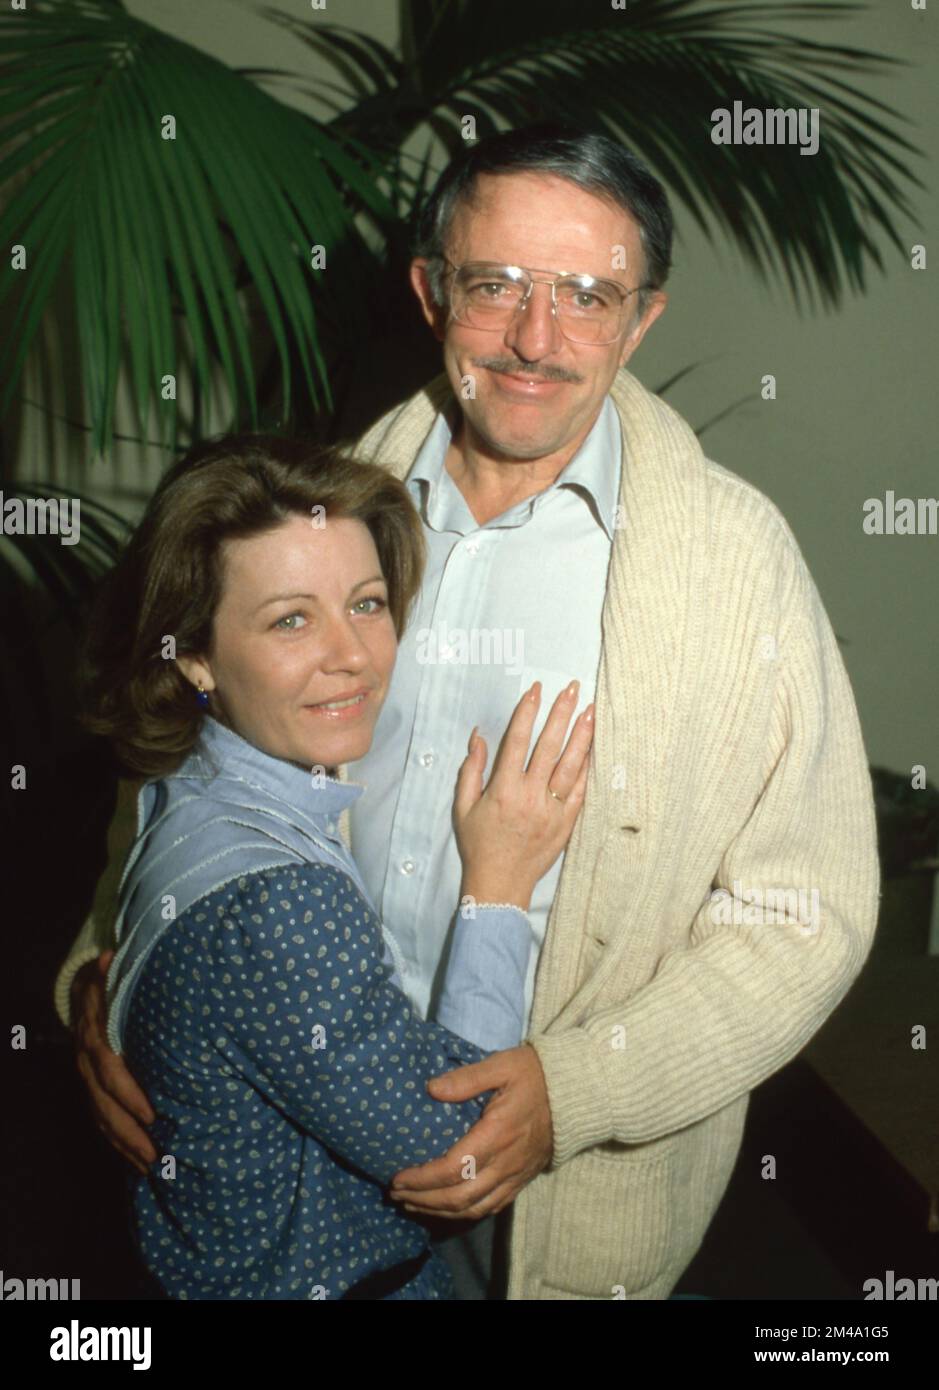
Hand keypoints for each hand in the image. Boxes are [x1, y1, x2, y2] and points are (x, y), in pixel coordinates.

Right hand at [72, 950, 156, 1174]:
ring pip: (101, 1120)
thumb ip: (113, 972)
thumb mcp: (111, 975)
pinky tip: (137, 1163)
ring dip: (125, 1147)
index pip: (109, 1071)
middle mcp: (86, 1063)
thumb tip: (107, 957)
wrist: (83, 992)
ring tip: (152, 1169)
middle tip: (157, 1157)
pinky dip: (118, 1145)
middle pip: (104, 1106)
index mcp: (94, 1037)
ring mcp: (86, 1081)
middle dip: (130, 1134)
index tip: (153, 1114)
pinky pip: (101, 1123)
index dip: (128, 1094)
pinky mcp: (91, 1092)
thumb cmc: (110, 984)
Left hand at [389, 1045, 551, 1219]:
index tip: (398, 1177)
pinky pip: (491, 1207)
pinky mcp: (522, 1180)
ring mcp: (515, 1175)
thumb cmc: (535, 1074)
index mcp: (497, 1134)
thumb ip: (466, 1078)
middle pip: (459, 1197)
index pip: (453, 1169)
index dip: (422, 1179)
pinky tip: (447, 1209)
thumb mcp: (501, 1065)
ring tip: (414, 1204)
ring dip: (440, 1211)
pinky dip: (465, 1214)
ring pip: (473, 1208)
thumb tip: (431, 1089)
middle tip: (396, 1194)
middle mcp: (506, 1162)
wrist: (576, 1092)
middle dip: (423, 1199)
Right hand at [454, 680, 592, 909]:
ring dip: (582, 735)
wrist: (500, 884)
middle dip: (562, 713)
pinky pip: (579, 790)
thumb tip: (478, 736)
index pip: (518, 741)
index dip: (527, 712)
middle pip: (550, 745)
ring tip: (591, 711)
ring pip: (571, 765)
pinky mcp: (566, 823)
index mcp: (503, 789)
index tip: (536, 690)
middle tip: (573, 689)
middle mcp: (530, 796)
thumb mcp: (463, 807)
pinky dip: (587, 768)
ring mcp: (551, 810)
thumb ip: (471, 770)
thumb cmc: (479, 844)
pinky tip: (593, 748)